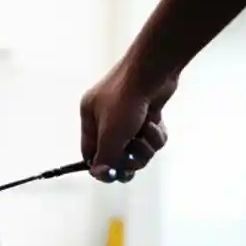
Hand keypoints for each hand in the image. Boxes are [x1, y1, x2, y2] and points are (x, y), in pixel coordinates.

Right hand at [80, 61, 176, 181]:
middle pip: (116, 154)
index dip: (102, 166)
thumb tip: (100, 174)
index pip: (90, 153)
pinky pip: (150, 137)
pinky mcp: (147, 114)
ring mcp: (128, 116)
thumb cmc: (126, 99)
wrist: (153, 71)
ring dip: (144, 145)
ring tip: (146, 131)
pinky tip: (155, 123)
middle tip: (135, 158)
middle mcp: (107, 118)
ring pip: (137, 147)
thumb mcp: (111, 134)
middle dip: (129, 157)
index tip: (114, 175)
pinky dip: (155, 134)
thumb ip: (105, 157)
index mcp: (90, 119)